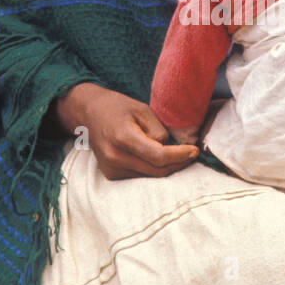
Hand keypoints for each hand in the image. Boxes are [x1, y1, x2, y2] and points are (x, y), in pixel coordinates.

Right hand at [54, 83, 198, 179]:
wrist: (89, 114)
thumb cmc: (118, 107)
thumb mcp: (142, 109)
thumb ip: (159, 130)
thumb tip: (174, 148)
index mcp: (123, 138)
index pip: (159, 156)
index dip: (180, 156)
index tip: (194, 150)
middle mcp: (115, 157)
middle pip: (157, 170)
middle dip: (178, 163)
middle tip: (191, 154)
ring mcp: (111, 168)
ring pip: (151, 176)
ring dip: (167, 167)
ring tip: (178, 154)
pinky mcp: (111, 175)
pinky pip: (140, 176)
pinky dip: (153, 169)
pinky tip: (159, 158)